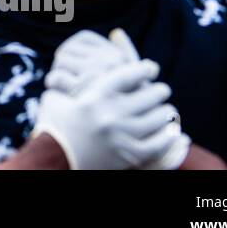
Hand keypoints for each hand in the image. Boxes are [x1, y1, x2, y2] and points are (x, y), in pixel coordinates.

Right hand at [37, 31, 187, 169]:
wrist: (54, 160)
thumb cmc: (54, 126)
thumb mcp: (58, 97)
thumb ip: (72, 82)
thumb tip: (87, 69)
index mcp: (95, 97)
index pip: (127, 75)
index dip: (144, 69)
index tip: (152, 67)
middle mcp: (111, 114)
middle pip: (149, 95)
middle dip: (159, 91)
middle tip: (162, 90)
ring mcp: (122, 136)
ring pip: (158, 118)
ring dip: (165, 112)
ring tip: (166, 109)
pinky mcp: (129, 155)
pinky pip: (159, 143)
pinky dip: (169, 136)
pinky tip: (172, 131)